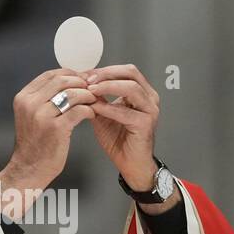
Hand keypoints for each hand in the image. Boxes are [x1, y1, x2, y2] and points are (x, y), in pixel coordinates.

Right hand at [0, 70, 95, 220]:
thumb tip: (69, 81)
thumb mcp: (31, 115)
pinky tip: (91, 114)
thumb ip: (45, 98)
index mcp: (24, 97)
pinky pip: (79, 110)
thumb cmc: (34, 143)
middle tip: (92, 89)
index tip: (81, 79)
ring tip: (93, 102)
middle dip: (81, 83)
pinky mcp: (56, 128)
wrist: (29, 168)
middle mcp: (30, 104)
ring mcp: (42, 116)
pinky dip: (89, 110)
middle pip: (62, 80)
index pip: (50, 74)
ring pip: (72, 93)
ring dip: (87, 96)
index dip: (70, 74)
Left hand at [83, 63, 160, 188]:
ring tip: (90, 90)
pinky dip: (108, 107)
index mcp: (141, 93)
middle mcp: (149, 98)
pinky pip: (125, 111)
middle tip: (88, 79)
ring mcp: (150, 110)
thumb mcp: (103, 114)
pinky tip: (95, 108)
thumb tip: (83, 84)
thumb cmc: (119, 140)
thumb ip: (97, 98)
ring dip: (108, 86)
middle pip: (130, 72)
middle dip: (106, 73)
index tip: (85, 74)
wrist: (130, 164)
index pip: (125, 71)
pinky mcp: (145, 124)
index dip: (104, 70)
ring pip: (131, 88)